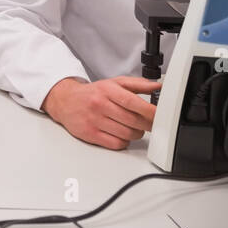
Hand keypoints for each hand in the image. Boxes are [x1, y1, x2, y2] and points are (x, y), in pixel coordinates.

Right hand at [41, 76, 159, 149]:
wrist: (65, 101)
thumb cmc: (92, 94)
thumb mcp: (113, 83)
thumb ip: (137, 84)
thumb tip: (158, 86)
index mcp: (107, 91)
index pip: (134, 103)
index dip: (151, 111)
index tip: (161, 116)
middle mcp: (100, 105)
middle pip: (133, 121)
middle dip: (147, 125)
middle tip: (149, 123)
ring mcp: (94, 121)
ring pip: (127, 134)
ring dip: (135, 133)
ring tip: (132, 127)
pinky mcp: (91, 134)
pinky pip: (117, 144)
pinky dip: (123, 141)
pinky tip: (120, 134)